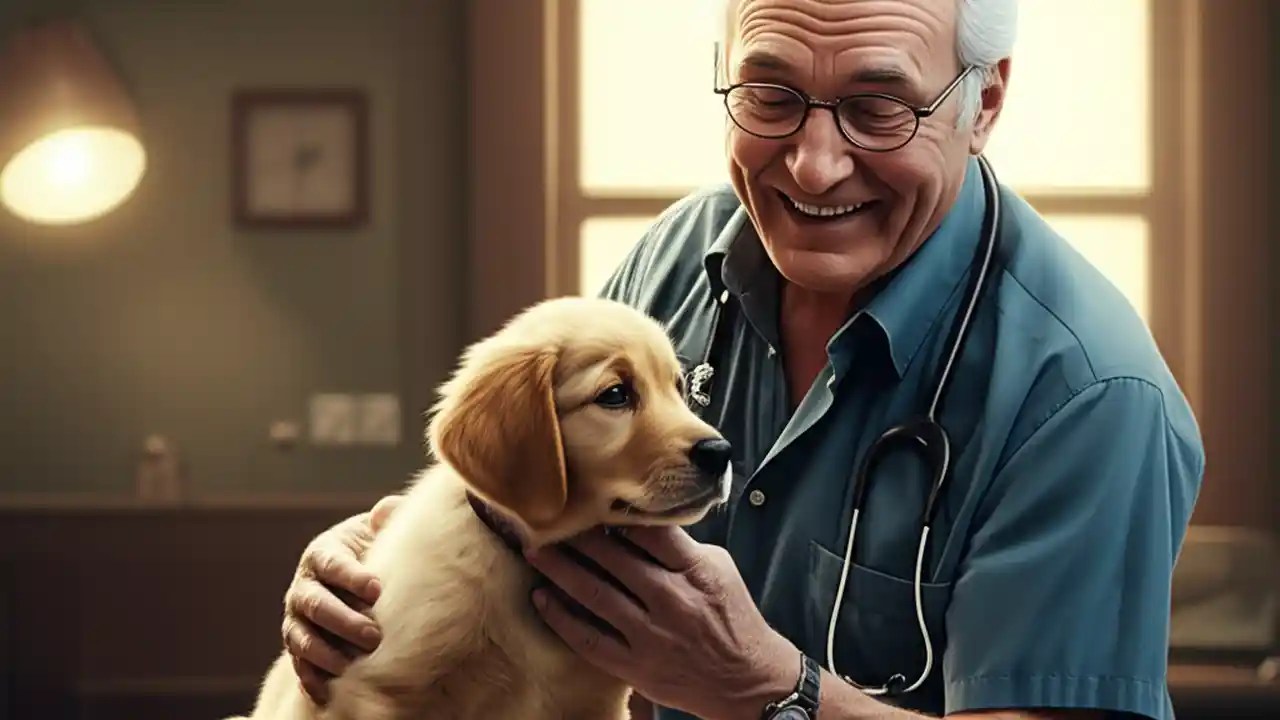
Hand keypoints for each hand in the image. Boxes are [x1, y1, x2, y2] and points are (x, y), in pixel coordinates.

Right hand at [282, 494, 401, 703]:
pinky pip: (299, 663)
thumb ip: (387, 518)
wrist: (358, 581)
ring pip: (302, 637)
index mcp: (323, 553)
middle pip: (316, 604)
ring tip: (352, 666)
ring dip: (325, 653)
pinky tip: (327, 691)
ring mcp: (297, 618)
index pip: (332, 563)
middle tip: (374, 636)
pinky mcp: (299, 645)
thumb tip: (386, 511)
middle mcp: (304, 585)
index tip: (377, 589)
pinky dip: (310, 678)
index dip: (351, 576)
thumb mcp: (381, 531)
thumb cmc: (375, 552)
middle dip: (344, 621)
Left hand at [524, 526, 797, 719]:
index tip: (590, 502)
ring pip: (593, 594)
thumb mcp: (718, 568)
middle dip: (576, 537)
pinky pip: (588, 639)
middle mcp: (671, 600)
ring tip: (535, 552)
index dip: (615, 515)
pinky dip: (561, 618)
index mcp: (695, 571)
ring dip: (559, 570)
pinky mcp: (635, 666)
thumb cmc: (732, 617)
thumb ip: (679, 547)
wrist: (747, 680)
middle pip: (613, 558)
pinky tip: (541, 598)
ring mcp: (650, 635)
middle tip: (548, 521)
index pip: (649, 531)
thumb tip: (636, 524)